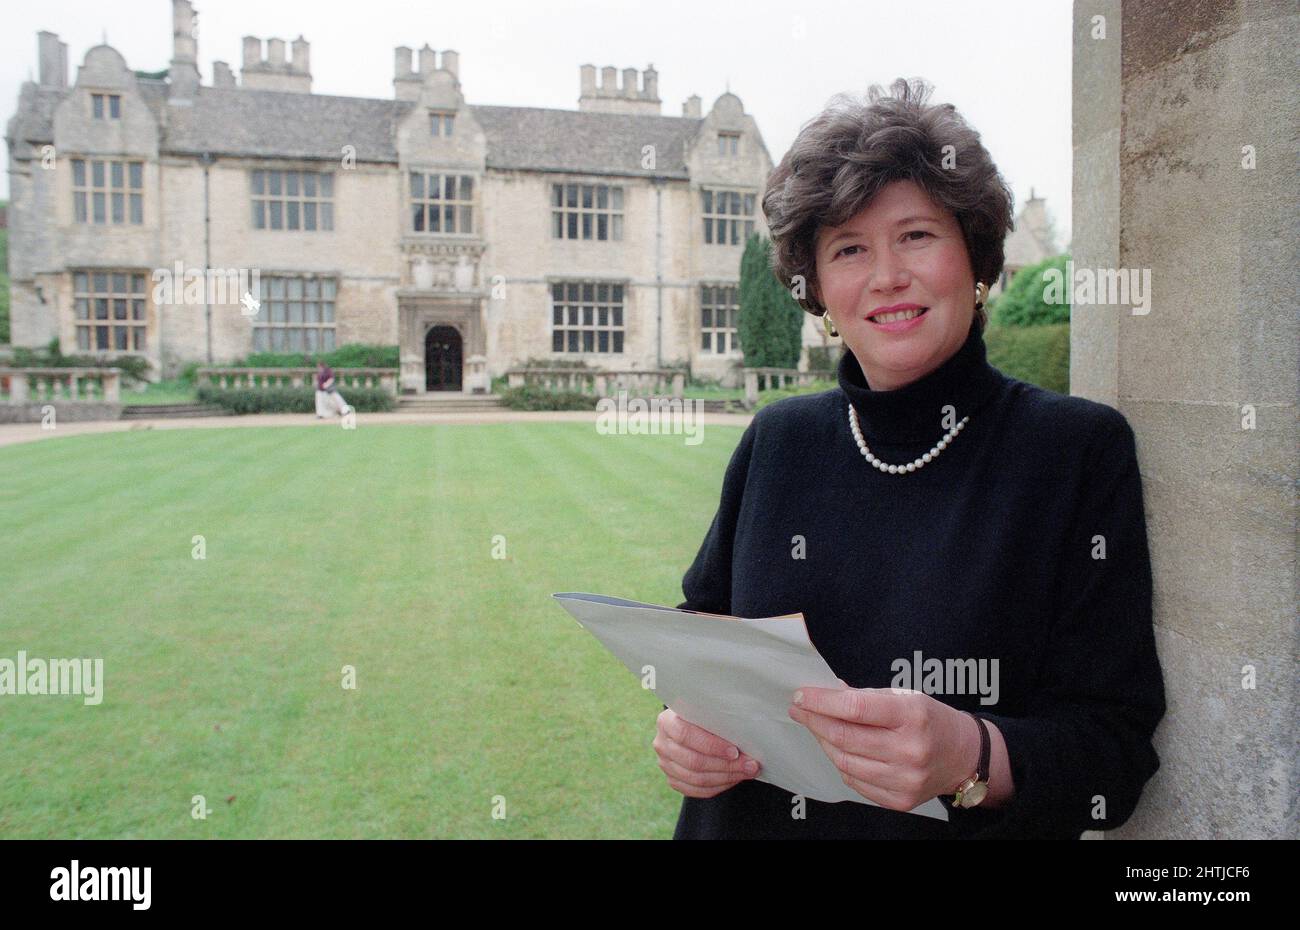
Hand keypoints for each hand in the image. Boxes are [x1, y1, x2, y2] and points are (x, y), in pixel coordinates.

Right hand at [654, 708, 760, 798]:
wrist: (692, 726)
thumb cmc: (704, 715)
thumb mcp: (707, 710)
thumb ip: (717, 717)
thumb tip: (744, 732)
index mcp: (666, 722)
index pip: (686, 735)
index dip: (712, 745)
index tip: (735, 751)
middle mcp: (662, 744)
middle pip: (693, 761)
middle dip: (726, 765)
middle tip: (750, 765)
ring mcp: (665, 764)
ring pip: (696, 779)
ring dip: (727, 777)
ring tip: (747, 772)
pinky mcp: (673, 779)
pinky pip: (696, 790)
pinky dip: (719, 786)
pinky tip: (734, 779)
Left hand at [788, 687, 973, 811]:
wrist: (965, 756)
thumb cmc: (931, 721)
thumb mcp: (906, 697)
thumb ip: (866, 697)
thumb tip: (827, 693)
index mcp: (912, 716)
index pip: (854, 708)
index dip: (821, 701)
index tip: (802, 695)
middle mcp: (910, 750)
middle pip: (844, 737)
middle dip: (814, 721)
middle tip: (800, 710)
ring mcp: (905, 779)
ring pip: (844, 762)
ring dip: (824, 742)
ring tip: (819, 728)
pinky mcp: (900, 801)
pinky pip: (855, 782)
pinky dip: (842, 764)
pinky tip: (841, 750)